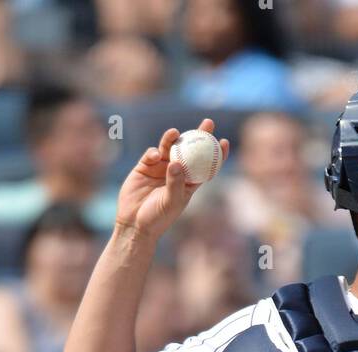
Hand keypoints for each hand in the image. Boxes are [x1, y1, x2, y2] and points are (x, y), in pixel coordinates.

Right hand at [114, 120, 229, 243]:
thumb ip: (175, 183)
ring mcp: (160, 167)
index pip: (207, 166)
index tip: (223, 141)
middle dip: (199, 135)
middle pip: (191, 150)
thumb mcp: (171, 202)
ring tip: (175, 133)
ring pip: (170, 147)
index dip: (216, 153)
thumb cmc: (158, 218)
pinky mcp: (145, 166)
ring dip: (172, 138)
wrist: (134, 223)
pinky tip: (155, 156)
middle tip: (208, 123)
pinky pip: (151, 153)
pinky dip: (154, 152)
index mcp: (189, 183)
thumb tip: (176, 163)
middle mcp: (177, 172)